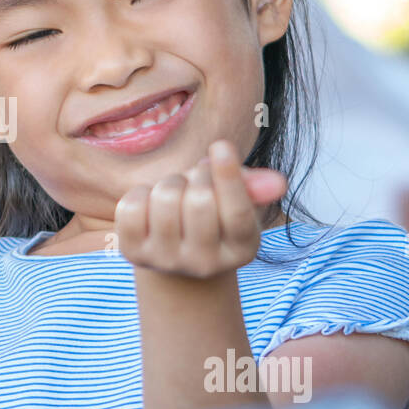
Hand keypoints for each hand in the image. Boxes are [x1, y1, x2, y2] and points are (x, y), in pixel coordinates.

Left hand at [115, 139, 287, 278]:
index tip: (220, 145)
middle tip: (197, 180)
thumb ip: (255, 186)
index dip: (228, 176)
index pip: (237, 212)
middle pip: (199, 199)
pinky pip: (131, 206)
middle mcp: (206, 263)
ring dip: (169, 183)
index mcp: (240, 249)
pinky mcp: (133, 254)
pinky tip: (150, 205)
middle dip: (197, 175)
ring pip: (164, 198)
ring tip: (176, 194)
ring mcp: (167, 262)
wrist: (175, 252)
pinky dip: (140, 193)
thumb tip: (277, 183)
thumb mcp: (237, 198)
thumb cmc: (212, 213)